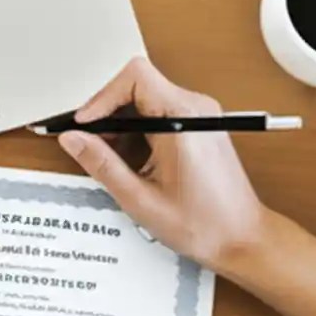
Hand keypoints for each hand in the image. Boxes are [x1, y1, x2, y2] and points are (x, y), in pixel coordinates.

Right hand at [57, 58, 270, 273]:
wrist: (242, 238)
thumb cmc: (205, 224)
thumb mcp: (140, 198)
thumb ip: (102, 164)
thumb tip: (73, 140)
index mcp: (185, 118)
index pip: (135, 77)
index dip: (102, 97)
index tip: (84, 124)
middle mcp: (196, 108)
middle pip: (136, 85)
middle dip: (106, 113)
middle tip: (90, 144)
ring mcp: (199, 115)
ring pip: (144, 99)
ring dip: (120, 124)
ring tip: (111, 158)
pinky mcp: (198, 125)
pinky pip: (157, 112)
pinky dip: (135, 130)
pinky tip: (131, 160)